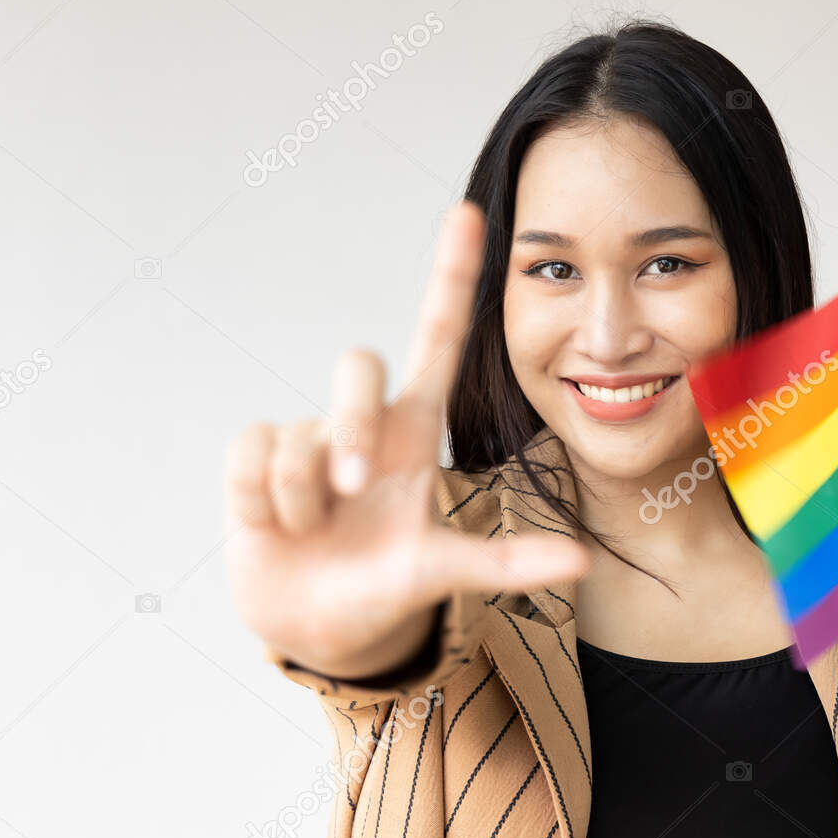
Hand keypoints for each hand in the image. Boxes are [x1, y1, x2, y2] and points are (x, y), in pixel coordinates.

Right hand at [222, 201, 590, 679]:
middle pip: (356, 363)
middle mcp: (362, 423)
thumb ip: (509, 565)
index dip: (449, 275)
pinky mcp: (253, 460)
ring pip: (300, 438)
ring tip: (315, 529)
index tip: (470, 212)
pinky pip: (252, 455)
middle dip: (353, 429)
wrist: (313, 625)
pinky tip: (276, 524)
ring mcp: (306, 440)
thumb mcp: (443, 573)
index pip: (434, 335)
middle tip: (352, 490)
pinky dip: (263, 501)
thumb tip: (585, 562)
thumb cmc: (385, 588)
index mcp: (414, 431)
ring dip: (305, 498)